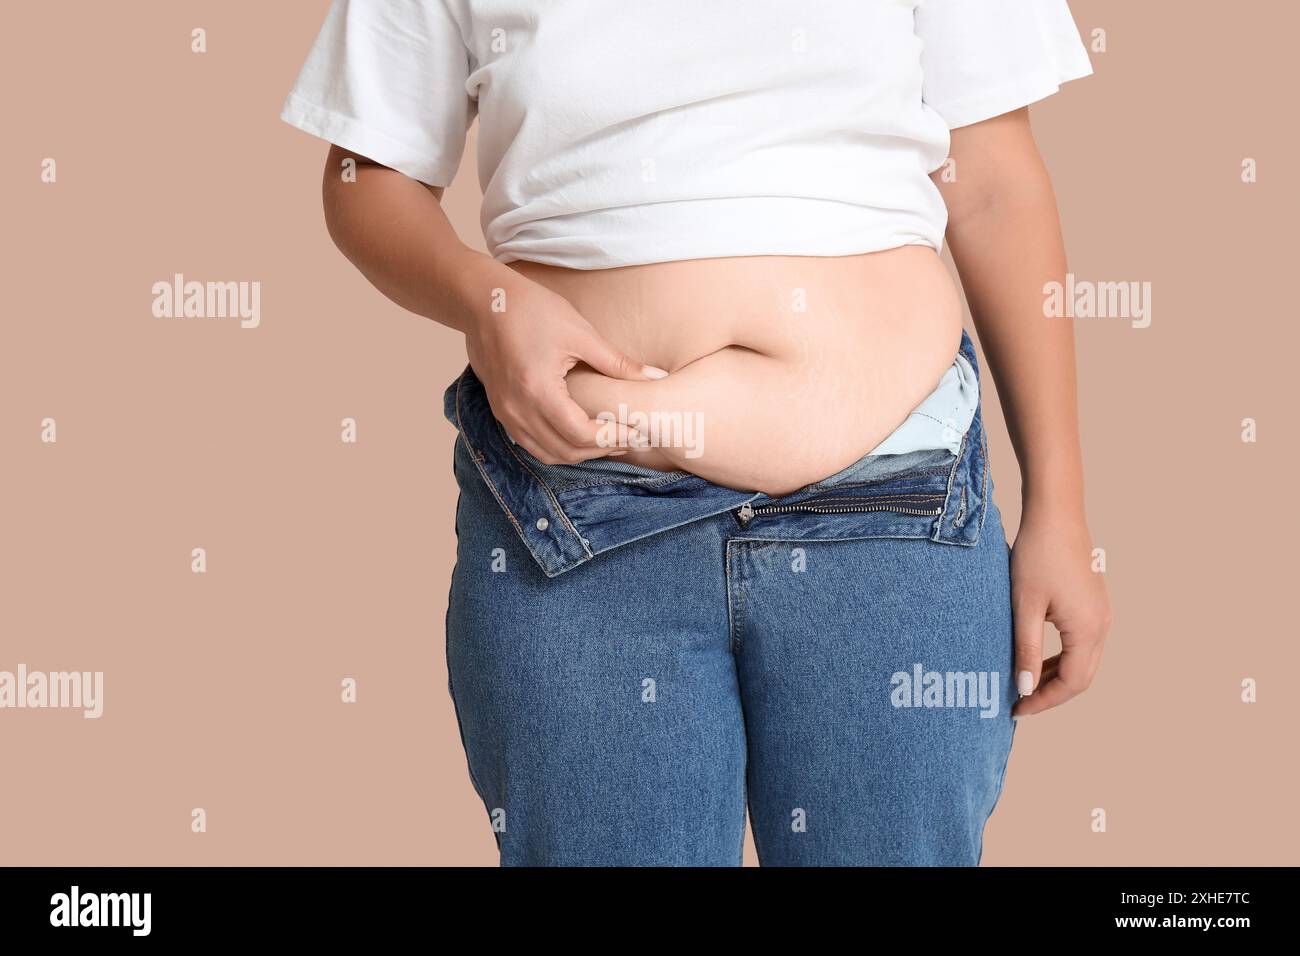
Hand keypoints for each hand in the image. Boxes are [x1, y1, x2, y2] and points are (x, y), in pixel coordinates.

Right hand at [462, 269, 665, 464]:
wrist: (484, 301)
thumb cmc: (532, 310)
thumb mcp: (581, 334)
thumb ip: (619, 363)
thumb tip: (657, 378)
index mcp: (537, 390)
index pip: (580, 434)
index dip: (612, 437)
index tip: (637, 431)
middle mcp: (517, 409)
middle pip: (565, 451)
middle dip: (601, 450)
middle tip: (630, 438)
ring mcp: (506, 413)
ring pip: (547, 454)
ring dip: (580, 452)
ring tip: (609, 439)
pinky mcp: (502, 411)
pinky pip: (532, 444)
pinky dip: (558, 446)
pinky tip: (580, 434)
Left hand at [1010, 508, 1111, 717]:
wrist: (1056, 514)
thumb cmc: (1037, 556)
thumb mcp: (1024, 606)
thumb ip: (1026, 650)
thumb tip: (1024, 688)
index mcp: (1088, 630)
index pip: (1071, 683)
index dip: (1043, 701)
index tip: (1016, 709)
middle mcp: (1102, 625)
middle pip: (1082, 677)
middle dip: (1051, 694)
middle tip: (1019, 703)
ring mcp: (1102, 614)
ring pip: (1084, 661)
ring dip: (1056, 676)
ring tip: (1024, 683)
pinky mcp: (1095, 604)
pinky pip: (1083, 643)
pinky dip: (1062, 657)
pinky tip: (1037, 657)